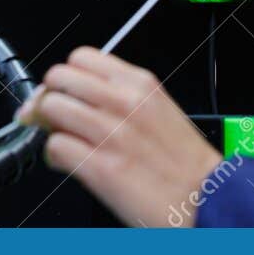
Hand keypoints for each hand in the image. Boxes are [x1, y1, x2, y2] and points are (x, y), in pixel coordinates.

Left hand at [17, 47, 222, 227]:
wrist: (206, 197)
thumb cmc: (184, 162)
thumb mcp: (158, 111)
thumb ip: (120, 98)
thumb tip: (79, 98)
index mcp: (140, 83)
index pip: (81, 57)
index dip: (66, 76)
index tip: (63, 91)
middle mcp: (124, 101)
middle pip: (59, 78)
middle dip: (48, 97)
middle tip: (51, 116)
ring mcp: (111, 132)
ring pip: (51, 108)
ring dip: (47, 126)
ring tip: (61, 141)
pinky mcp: (100, 166)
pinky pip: (55, 147)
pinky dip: (53, 156)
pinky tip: (67, 163)